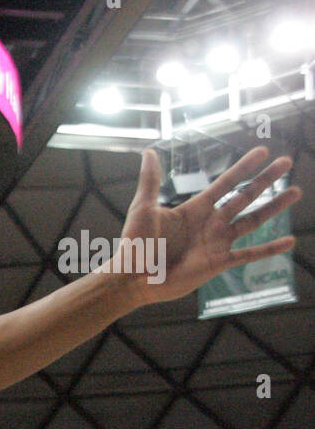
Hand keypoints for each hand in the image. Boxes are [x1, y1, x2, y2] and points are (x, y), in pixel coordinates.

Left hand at [117, 147, 299, 305]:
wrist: (133, 277)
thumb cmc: (135, 244)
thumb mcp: (143, 208)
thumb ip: (151, 180)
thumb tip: (149, 151)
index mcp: (195, 209)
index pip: (225, 183)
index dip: (243, 167)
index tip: (262, 151)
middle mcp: (210, 223)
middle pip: (244, 197)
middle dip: (266, 180)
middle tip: (287, 162)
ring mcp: (217, 242)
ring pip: (253, 221)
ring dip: (274, 207)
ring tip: (296, 192)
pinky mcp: (219, 262)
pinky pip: (249, 254)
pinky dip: (269, 249)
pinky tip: (289, 241)